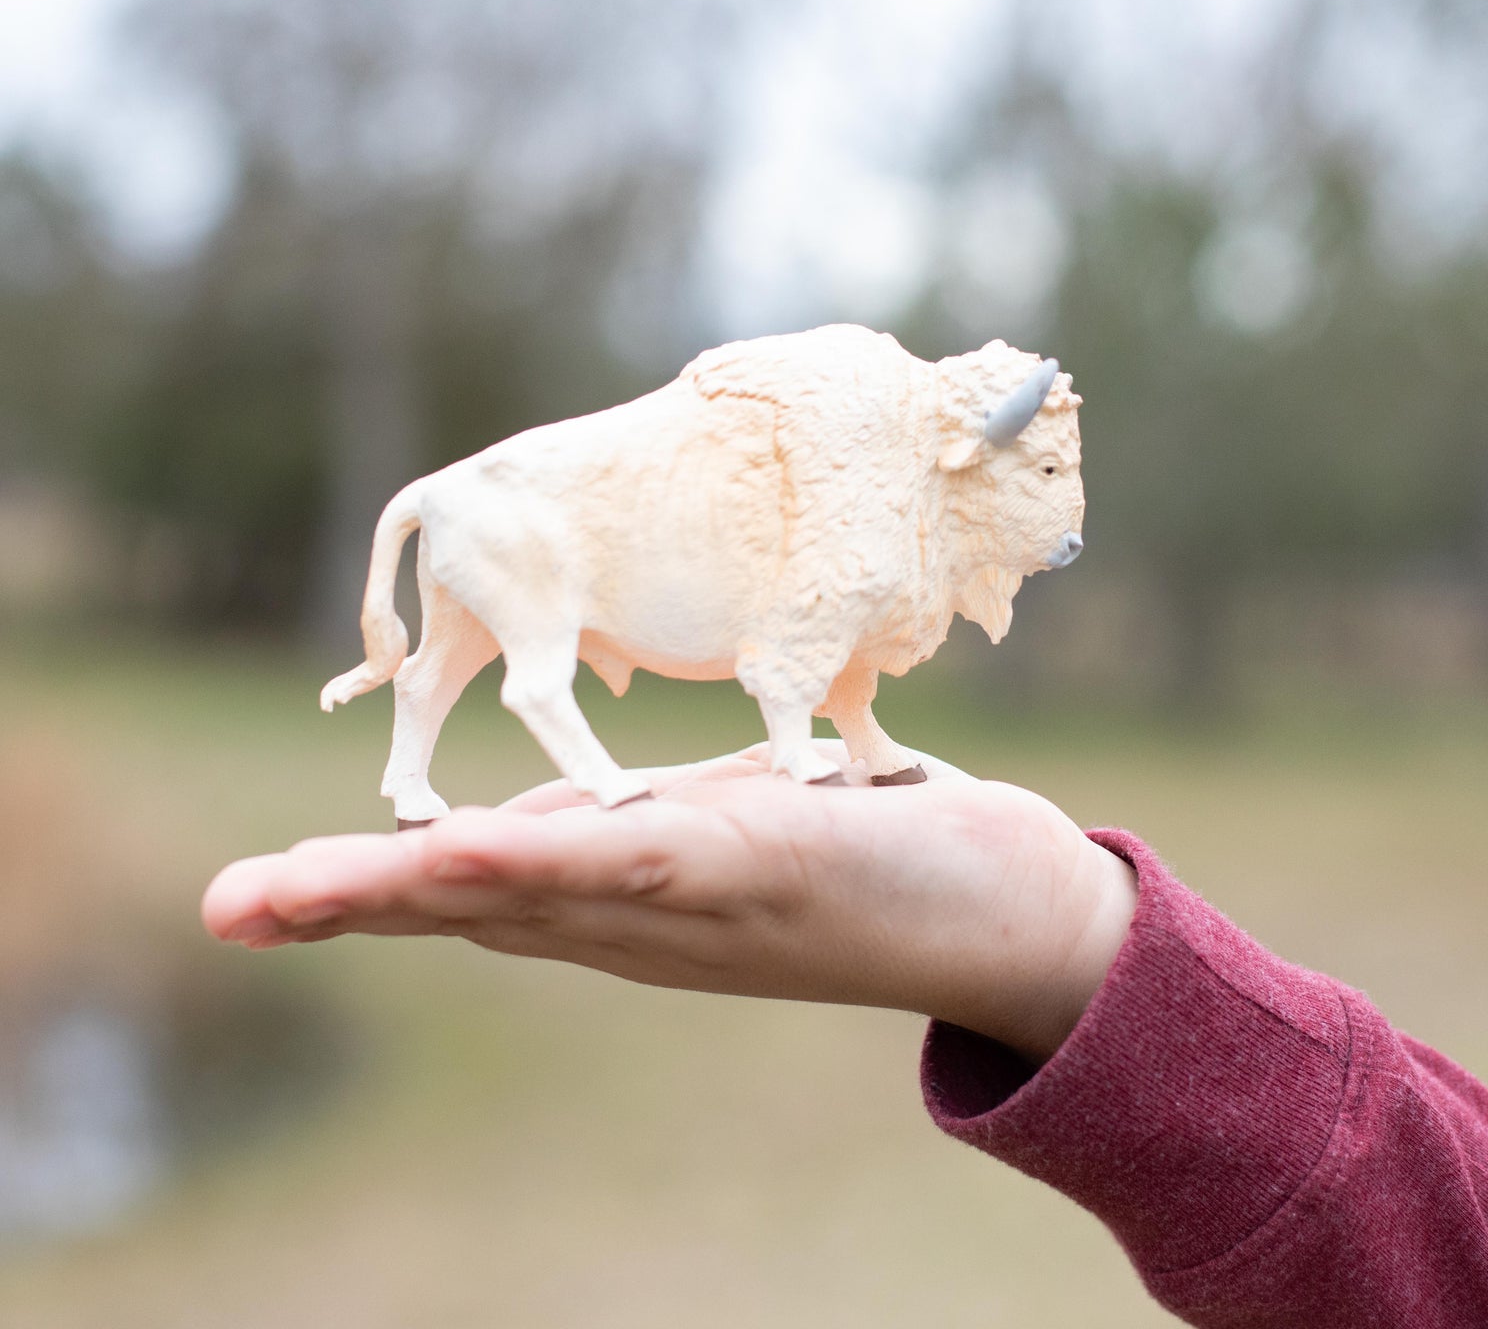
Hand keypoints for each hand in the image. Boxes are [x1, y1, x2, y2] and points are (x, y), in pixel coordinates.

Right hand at [202, 742, 1137, 1063]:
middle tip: (224, 904)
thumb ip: (650, 831)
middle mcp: (645, 920)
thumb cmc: (867, 857)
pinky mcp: (759, 868)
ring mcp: (694, 902)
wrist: (1013, 915)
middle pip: (474, 906)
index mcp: (632, 902)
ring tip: (285, 891)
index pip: (482, 893)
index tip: (264, 888)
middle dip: (345, 904)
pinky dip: (537, 857)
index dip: (371, 893)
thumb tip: (579, 817)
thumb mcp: (736, 832)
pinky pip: (631, 864)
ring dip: (402, 891)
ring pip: (525, 893)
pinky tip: (457, 851)